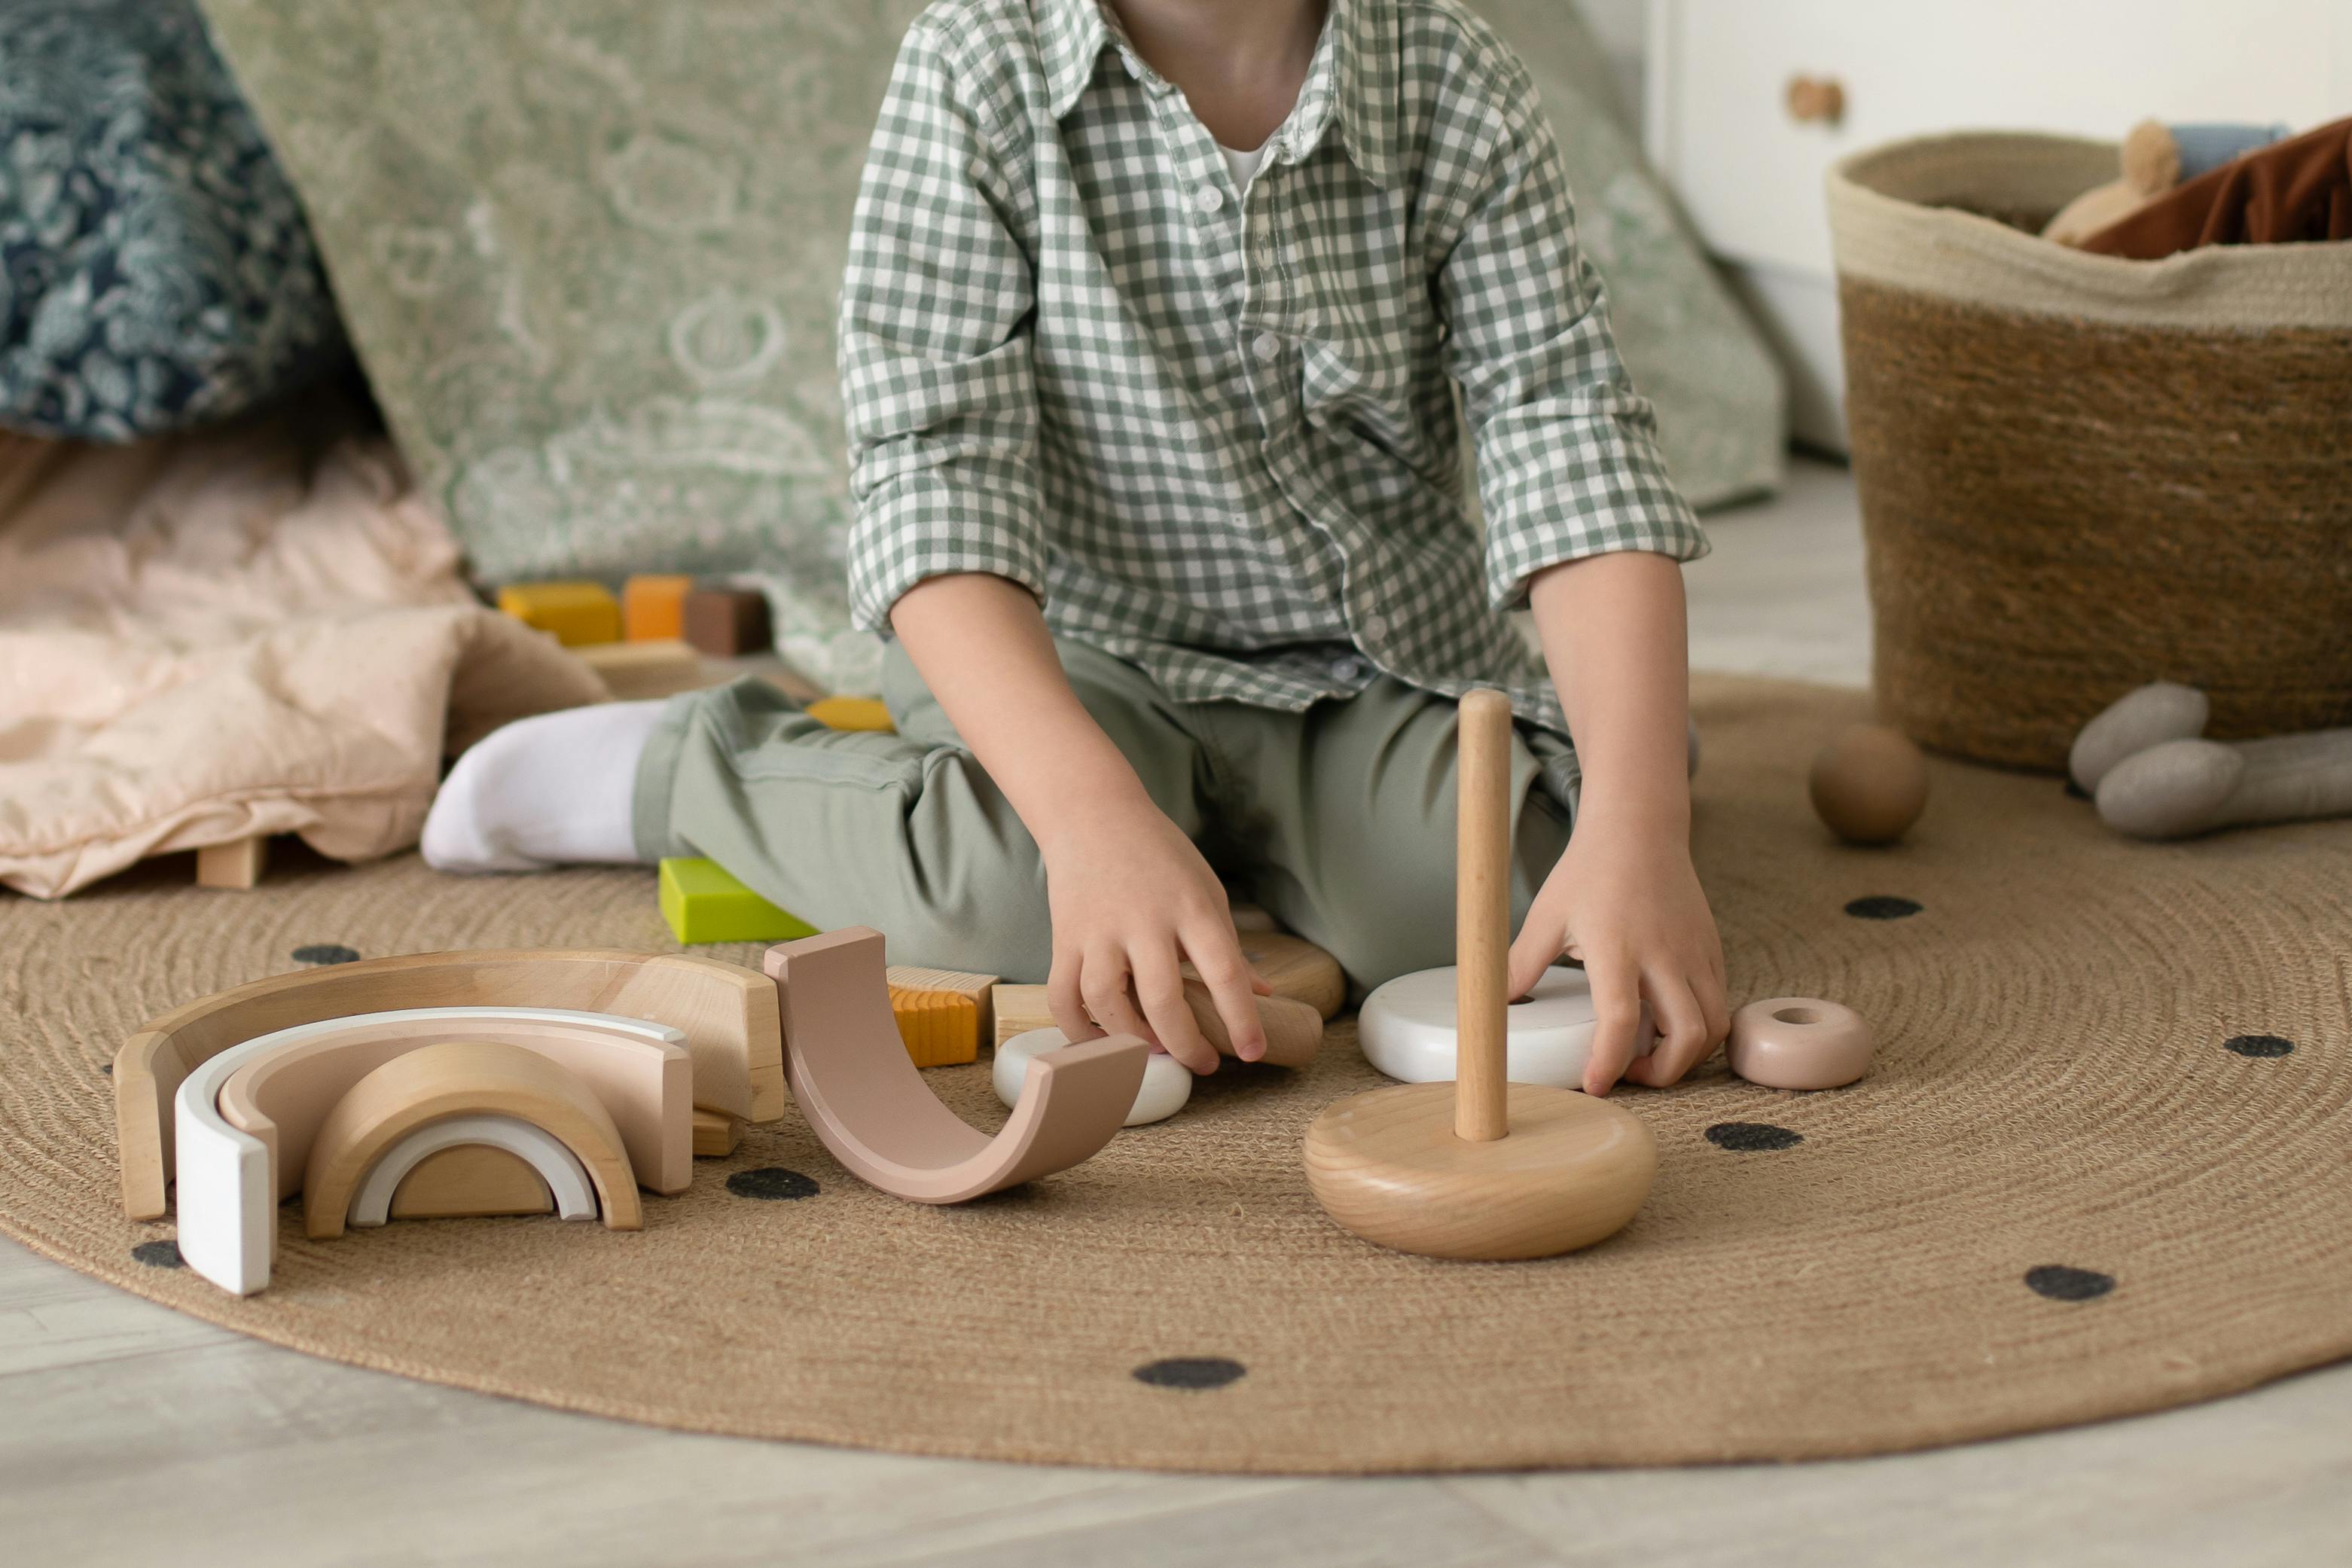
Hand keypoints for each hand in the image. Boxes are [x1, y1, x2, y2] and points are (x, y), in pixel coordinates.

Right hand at [1037, 793, 1271, 1074]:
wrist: (1092, 814)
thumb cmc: (1159, 854)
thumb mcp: (1206, 889)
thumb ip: (1229, 945)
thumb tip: (1262, 995)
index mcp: (1190, 906)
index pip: (1223, 970)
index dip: (1241, 1018)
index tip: (1252, 1052)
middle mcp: (1144, 920)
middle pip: (1163, 999)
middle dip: (1187, 1044)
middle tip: (1204, 1063)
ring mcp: (1099, 930)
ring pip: (1107, 1002)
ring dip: (1131, 1037)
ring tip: (1153, 1049)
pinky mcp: (1065, 938)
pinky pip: (1063, 996)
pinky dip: (1078, 1028)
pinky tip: (1101, 1040)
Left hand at [1506, 807, 1727, 1094]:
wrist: (1639, 829)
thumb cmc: (1589, 871)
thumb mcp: (1547, 915)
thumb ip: (1520, 963)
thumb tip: (1492, 1002)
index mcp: (1617, 948)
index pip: (1619, 1020)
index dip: (1608, 1062)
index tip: (1594, 1085)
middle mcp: (1665, 955)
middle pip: (1686, 1036)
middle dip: (1662, 1073)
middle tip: (1630, 1072)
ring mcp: (1695, 953)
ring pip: (1713, 1026)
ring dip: (1687, 1055)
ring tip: (1651, 1052)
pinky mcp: (1712, 950)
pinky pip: (1719, 1003)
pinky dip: (1700, 1028)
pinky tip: (1668, 1024)